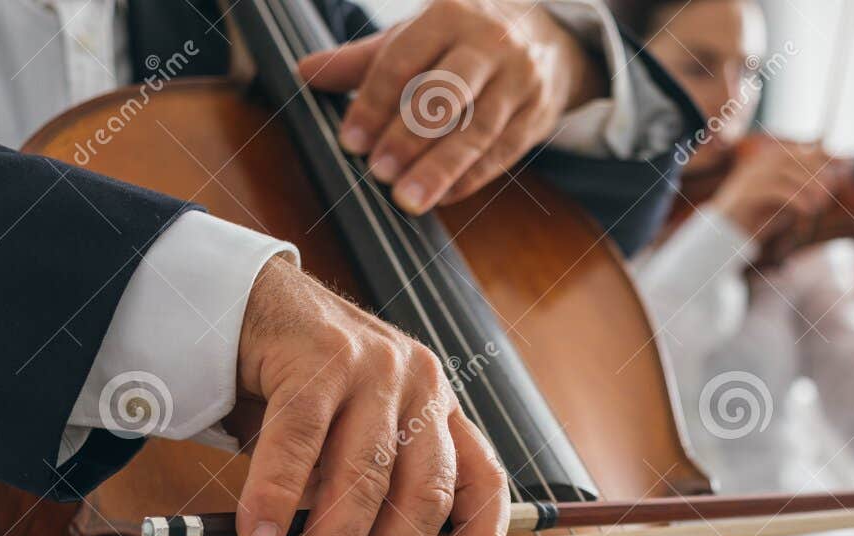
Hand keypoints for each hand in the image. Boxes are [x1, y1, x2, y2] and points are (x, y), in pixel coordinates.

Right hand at [226, 257, 508, 535]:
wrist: (245, 300)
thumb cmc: (297, 383)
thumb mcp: (350, 436)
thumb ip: (361, 492)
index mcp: (438, 407)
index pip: (483, 479)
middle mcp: (419, 384)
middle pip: (420, 495)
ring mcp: (374, 368)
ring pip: (364, 479)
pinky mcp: (319, 357)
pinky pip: (299, 444)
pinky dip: (275, 500)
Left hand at [299, 0, 604, 213]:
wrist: (549, 38)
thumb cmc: (467, 39)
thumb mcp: (418, 35)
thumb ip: (364, 59)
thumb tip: (305, 72)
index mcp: (450, 14)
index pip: (404, 60)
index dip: (374, 103)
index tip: (351, 141)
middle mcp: (489, 42)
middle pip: (445, 95)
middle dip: (408, 137)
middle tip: (378, 173)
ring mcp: (519, 79)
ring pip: (478, 129)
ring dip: (440, 168)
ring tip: (407, 199)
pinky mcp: (538, 115)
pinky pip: (502, 152)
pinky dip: (470, 178)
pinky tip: (442, 197)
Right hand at [710, 141, 832, 241]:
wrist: (723, 235)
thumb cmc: (757, 219)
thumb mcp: (787, 201)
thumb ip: (806, 189)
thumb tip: (836, 179)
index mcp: (771, 159)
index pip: (806, 151)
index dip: (829, 158)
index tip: (848, 168)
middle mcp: (762, 162)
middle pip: (800, 159)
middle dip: (820, 174)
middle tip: (831, 192)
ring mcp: (754, 175)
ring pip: (791, 172)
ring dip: (810, 188)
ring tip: (820, 205)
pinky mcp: (750, 192)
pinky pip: (779, 190)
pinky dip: (798, 200)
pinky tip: (809, 211)